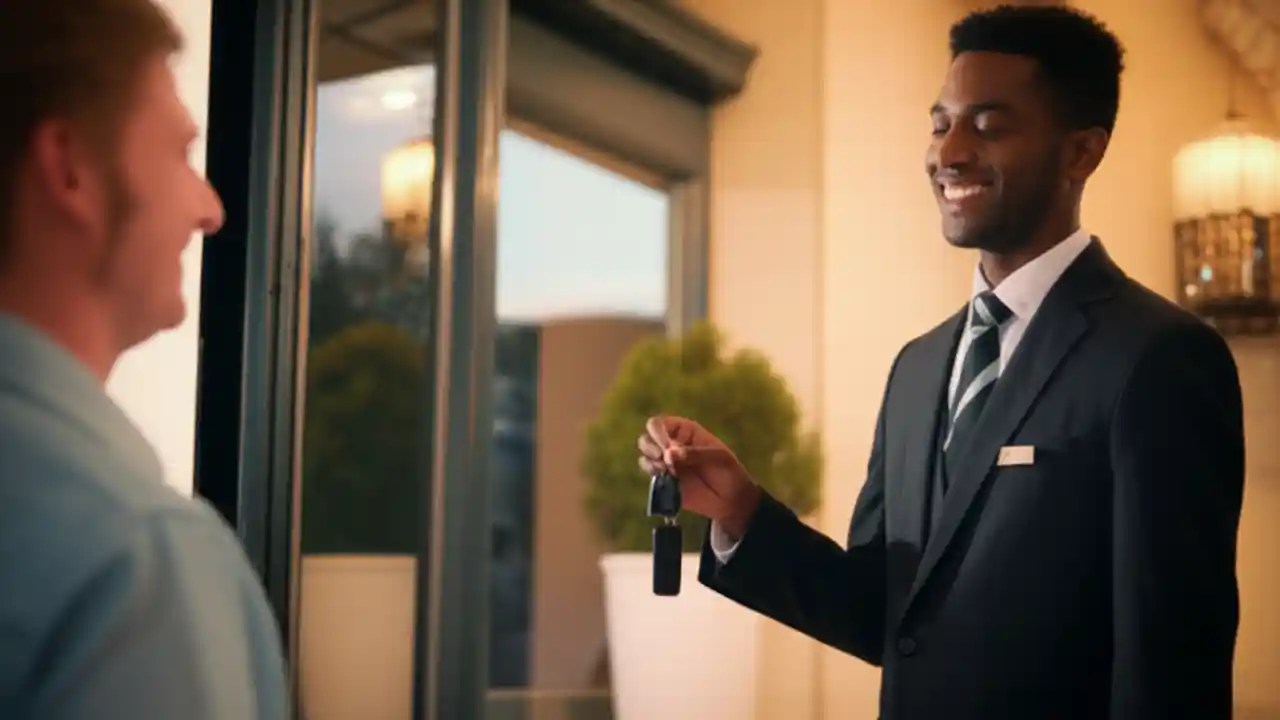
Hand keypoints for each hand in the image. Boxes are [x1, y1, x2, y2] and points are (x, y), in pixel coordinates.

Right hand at [637, 415, 760, 539]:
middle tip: (665, 460)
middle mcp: (671, 444)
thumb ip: (694, 454)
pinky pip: (649, 473)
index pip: (660, 424)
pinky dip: (653, 475)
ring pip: (644, 456)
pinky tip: (666, 479)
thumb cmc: (727, 471)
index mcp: (684, 431)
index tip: (666, 447)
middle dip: (651, 448)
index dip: (657, 433)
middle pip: (646, 438)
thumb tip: (669, 453)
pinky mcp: (664, 480)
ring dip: (651, 462)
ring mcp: (666, 462)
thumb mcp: (717, 457)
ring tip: (667, 470)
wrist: (730, 499)